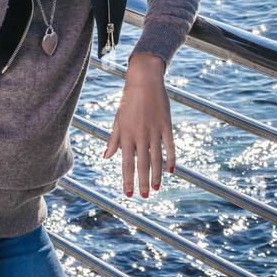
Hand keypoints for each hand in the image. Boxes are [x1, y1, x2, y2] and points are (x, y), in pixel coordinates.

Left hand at [102, 54, 173, 197]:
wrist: (144, 80)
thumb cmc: (128, 101)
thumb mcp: (118, 120)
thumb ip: (113, 140)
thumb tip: (106, 157)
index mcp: (126, 135)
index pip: (126, 163)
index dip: (127, 179)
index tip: (128, 194)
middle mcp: (140, 135)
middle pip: (142, 164)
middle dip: (143, 182)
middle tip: (144, 196)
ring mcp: (154, 131)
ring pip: (156, 158)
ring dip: (157, 175)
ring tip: (156, 188)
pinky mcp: (166, 125)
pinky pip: (170, 146)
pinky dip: (171, 159)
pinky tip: (171, 171)